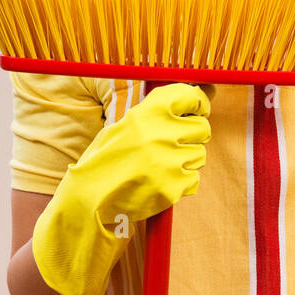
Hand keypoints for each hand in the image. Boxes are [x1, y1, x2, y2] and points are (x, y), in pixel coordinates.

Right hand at [32, 82, 212, 294]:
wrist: (88, 200)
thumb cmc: (107, 159)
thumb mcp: (126, 127)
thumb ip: (160, 111)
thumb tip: (207, 93)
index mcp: (148, 113)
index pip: (191, 96)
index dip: (198, 103)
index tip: (197, 110)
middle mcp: (161, 134)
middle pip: (202, 128)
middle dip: (192, 135)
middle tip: (172, 144)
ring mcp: (169, 162)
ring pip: (199, 154)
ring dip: (186, 160)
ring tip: (159, 166)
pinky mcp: (173, 187)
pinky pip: (194, 179)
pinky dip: (182, 182)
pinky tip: (160, 182)